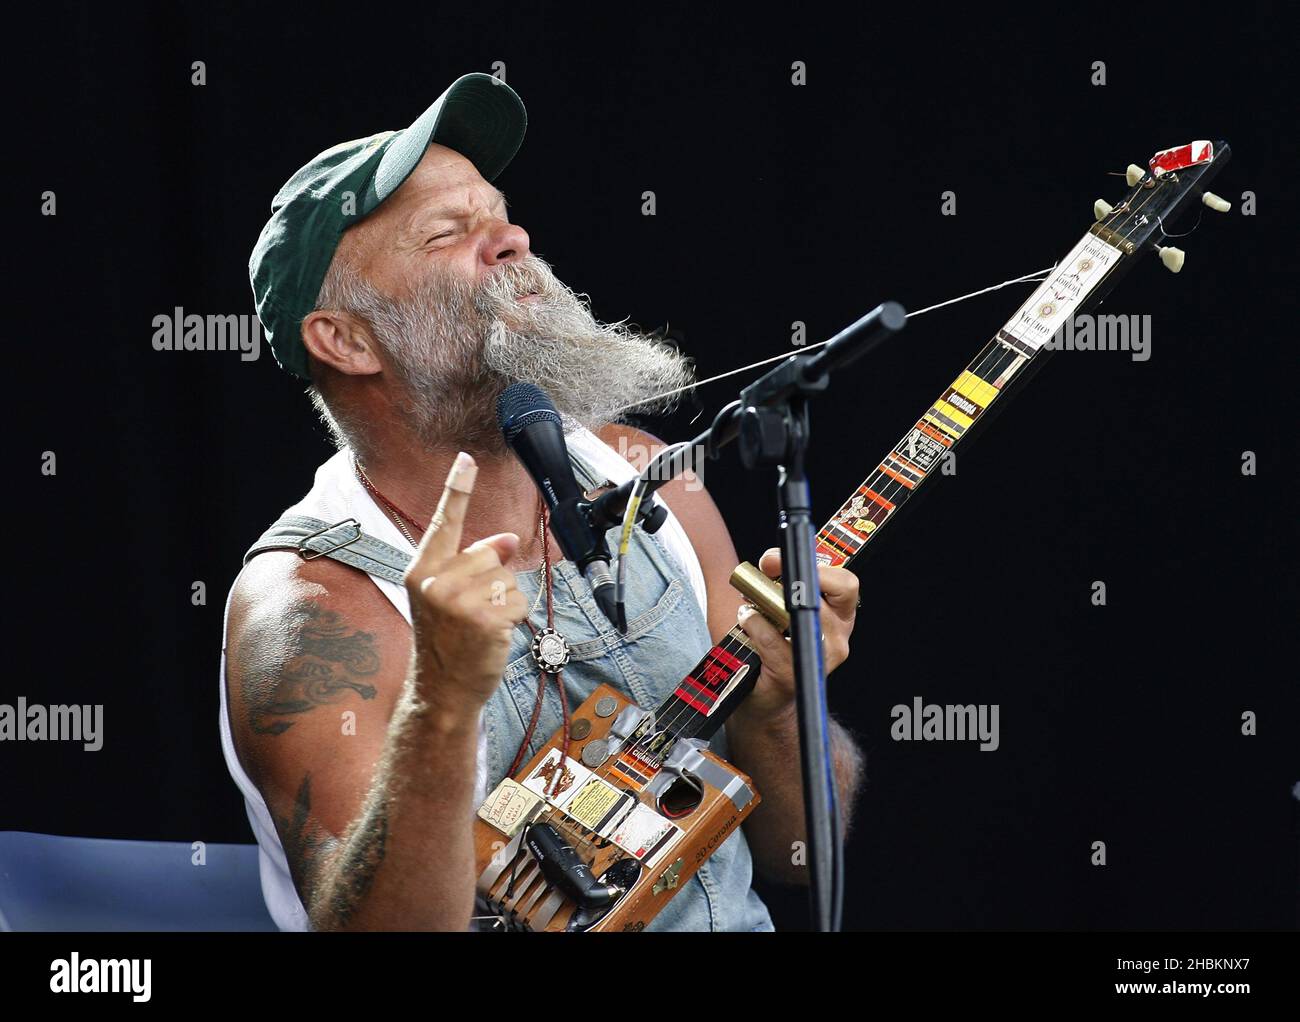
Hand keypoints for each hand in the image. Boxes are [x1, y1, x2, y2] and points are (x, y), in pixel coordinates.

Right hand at [403, 452, 530, 709]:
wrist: (441, 690)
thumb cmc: (446, 643)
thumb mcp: (449, 598)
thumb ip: (473, 565)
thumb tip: (508, 540)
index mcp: (422, 570)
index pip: (444, 522)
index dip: (457, 488)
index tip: (467, 458)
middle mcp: (435, 581)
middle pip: (489, 555)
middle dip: (493, 581)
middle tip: (472, 614)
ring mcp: (458, 600)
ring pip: (507, 579)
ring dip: (505, 603)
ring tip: (480, 627)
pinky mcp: (483, 618)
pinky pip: (518, 602)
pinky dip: (514, 619)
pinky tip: (493, 636)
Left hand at [733, 547, 858, 722]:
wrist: (765, 700)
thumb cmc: (774, 648)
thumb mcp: (784, 609)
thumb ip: (783, 581)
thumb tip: (772, 559)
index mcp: (840, 617)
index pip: (846, 584)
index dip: (817, 567)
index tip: (784, 559)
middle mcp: (837, 639)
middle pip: (821, 598)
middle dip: (790, 579)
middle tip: (765, 571)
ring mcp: (818, 659)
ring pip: (799, 618)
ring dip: (769, 602)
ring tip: (752, 602)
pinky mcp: (793, 674)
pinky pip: (773, 640)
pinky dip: (755, 625)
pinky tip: (746, 620)